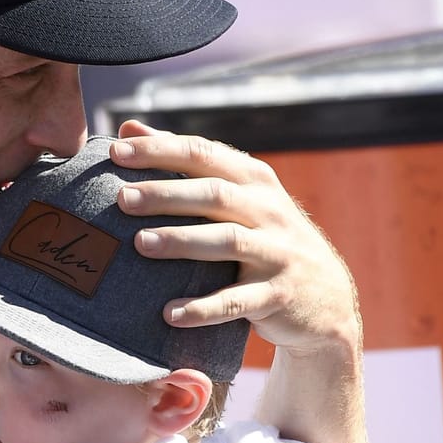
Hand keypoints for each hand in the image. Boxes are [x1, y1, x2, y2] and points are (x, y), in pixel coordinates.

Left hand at [109, 122, 360, 357]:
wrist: (324, 297)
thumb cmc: (263, 238)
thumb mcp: (237, 196)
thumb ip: (188, 163)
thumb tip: (130, 128)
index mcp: (254, 180)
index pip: (203, 155)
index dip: (161, 150)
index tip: (117, 151)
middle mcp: (268, 210)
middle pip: (213, 194)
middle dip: (165, 193)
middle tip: (121, 198)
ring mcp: (276, 253)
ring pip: (226, 241)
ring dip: (182, 241)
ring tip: (140, 244)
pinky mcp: (277, 295)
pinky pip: (236, 301)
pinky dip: (203, 308)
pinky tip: (170, 314)